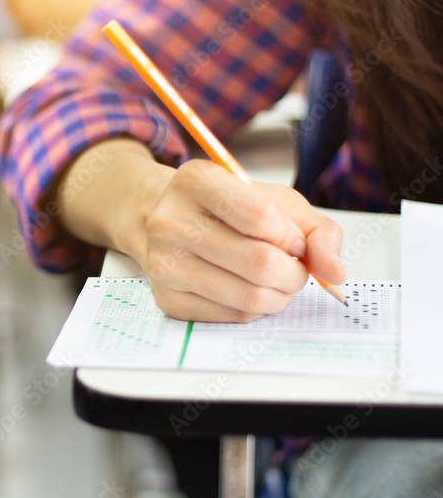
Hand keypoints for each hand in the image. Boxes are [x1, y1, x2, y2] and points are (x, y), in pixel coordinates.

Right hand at [137, 160, 345, 322]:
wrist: (171, 223)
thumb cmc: (228, 209)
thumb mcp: (275, 201)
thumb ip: (316, 230)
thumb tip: (334, 273)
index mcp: (196, 181)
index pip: (262, 216)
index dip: (292, 235)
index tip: (292, 238)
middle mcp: (169, 221)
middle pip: (260, 263)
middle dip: (295, 273)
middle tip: (294, 268)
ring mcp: (163, 263)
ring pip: (249, 297)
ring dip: (280, 295)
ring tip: (277, 282)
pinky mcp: (166, 299)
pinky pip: (233, 316)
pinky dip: (255, 309)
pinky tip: (248, 290)